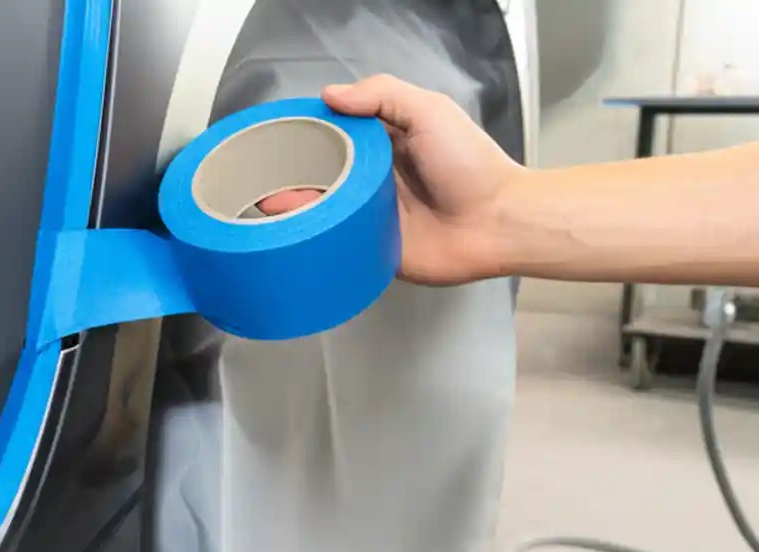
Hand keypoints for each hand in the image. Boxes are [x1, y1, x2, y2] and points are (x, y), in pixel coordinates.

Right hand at [257, 75, 527, 284]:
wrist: (498, 222)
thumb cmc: (471, 165)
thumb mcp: (429, 111)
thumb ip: (383, 95)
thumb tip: (332, 94)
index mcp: (389, 146)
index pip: (339, 136)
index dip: (311, 134)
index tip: (281, 134)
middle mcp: (378, 181)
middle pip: (327, 175)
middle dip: (294, 175)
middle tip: (261, 175)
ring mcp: (376, 217)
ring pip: (327, 211)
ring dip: (297, 209)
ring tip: (264, 207)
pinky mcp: (378, 250)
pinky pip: (341, 244)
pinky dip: (317, 241)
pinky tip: (292, 237)